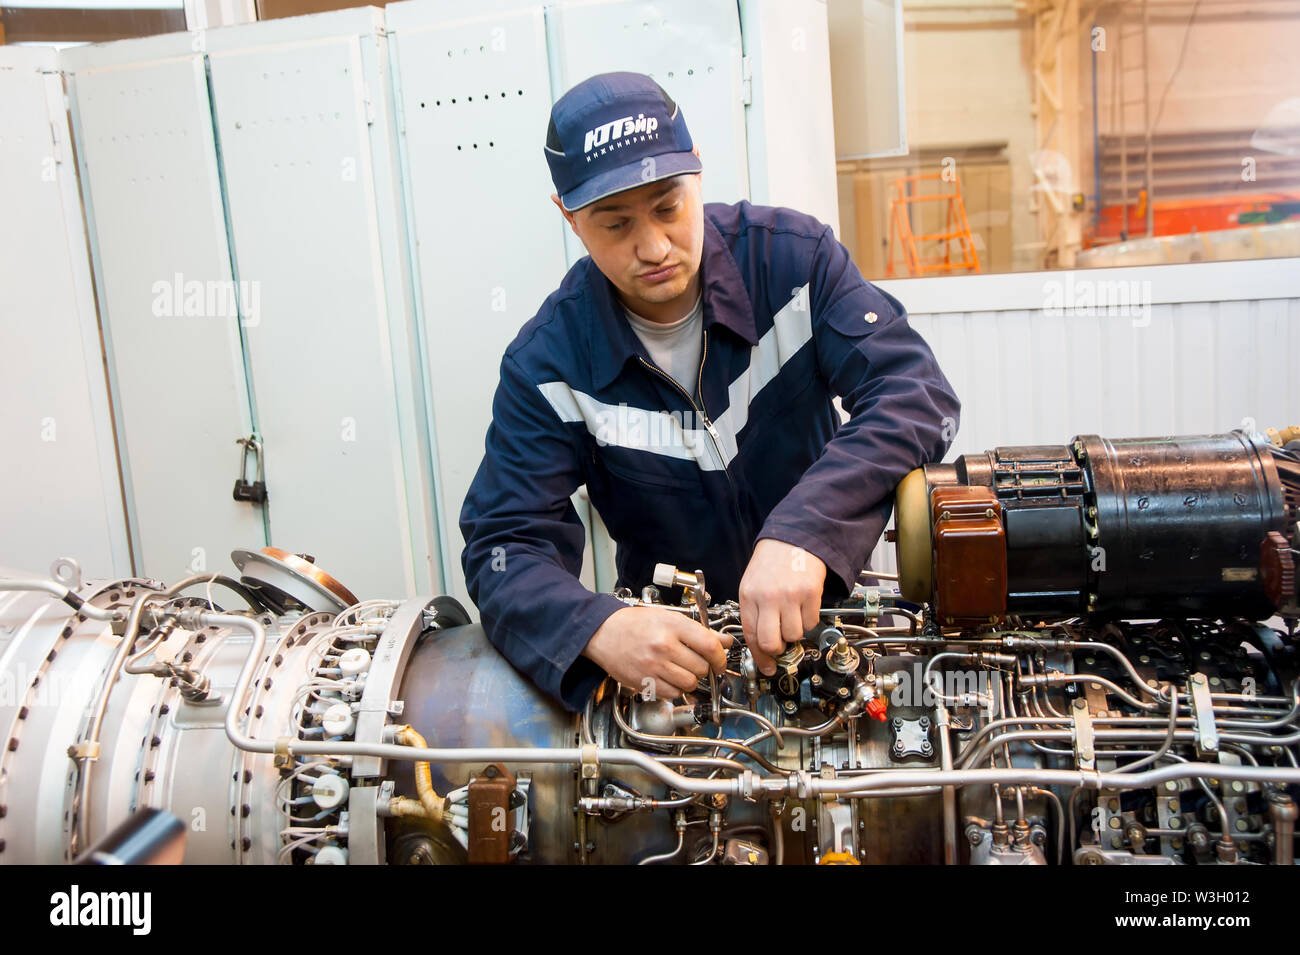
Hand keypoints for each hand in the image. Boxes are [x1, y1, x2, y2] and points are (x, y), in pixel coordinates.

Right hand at [582, 606, 731, 699]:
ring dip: (690, 679)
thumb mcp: (668, 618)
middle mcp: (663, 646)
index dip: (720, 657)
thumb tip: (724, 641)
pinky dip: (675, 688)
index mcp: (672, 626)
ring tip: (680, 669)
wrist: (603, 632)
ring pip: (689, 683)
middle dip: (703, 667)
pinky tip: (668, 676)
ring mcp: (653, 666)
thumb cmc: (634, 623)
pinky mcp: (644, 682)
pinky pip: (673, 693)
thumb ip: (698, 631)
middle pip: (701, 667)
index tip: (720, 661)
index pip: (709, 646)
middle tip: (695, 662)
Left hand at [738, 539, 825, 676]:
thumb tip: (761, 645)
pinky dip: (808, 620)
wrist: (793, 539)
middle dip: (777, 649)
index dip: (759, 656)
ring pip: (793, 635)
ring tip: (792, 616)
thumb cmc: (771, 564)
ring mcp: (790, 595)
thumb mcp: (752, 585)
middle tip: (781, 644)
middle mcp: (768, 597)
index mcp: (749, 596)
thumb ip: (754, 612)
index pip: (750, 635)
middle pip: (771, 642)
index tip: (767, 667)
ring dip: (794, 633)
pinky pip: (810, 622)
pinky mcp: (810, 593)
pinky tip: (802, 606)